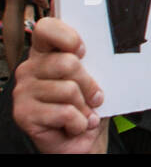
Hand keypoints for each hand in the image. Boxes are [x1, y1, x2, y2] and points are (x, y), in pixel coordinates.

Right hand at [13, 18, 108, 153]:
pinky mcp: (23, 114)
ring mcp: (23, 91)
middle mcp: (30, 69)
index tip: (83, 50)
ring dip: (84, 107)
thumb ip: (93, 58)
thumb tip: (111, 46)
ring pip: (68, 89)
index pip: (46, 28)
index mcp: (45, 53)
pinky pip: (64, 112)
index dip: (67, 36)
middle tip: (94, 96)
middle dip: (89, 83)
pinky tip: (75, 124)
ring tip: (83, 112)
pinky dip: (78, 122)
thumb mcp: (95, 76)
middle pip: (67, 62)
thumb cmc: (88, 104)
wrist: (82, 138)